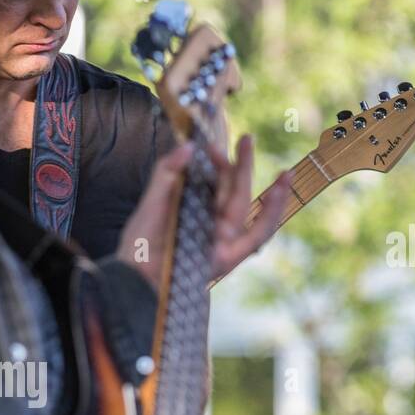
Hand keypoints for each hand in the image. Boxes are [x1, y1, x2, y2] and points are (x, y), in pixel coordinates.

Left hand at [115, 136, 289, 289]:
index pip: (215, 180)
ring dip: (267, 186)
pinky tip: (280, 191)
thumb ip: (167, 172)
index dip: (218, 162)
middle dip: (243, 165)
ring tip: (281, 167)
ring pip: (248, 207)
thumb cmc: (140, 242)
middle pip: (233, 189)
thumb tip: (188, 145)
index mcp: (196, 207)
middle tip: (247, 139)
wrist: (134, 275)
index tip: (210, 146)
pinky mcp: (228, 256)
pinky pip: (257, 234)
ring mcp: (221, 240)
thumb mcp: (151, 200)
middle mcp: (211, 223)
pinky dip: (271, 213)